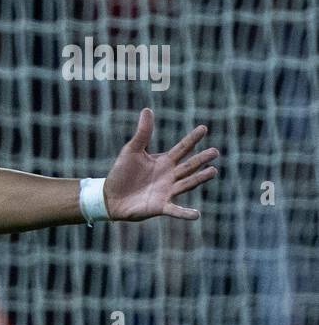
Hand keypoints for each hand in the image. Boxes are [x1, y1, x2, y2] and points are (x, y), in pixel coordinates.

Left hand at [103, 108, 218, 220]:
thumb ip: (142, 133)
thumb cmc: (122, 173)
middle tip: (215, 151)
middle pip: (189, 166)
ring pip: (187, 184)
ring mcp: (167, 191)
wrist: (110, 196)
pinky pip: (175, 210)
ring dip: (199, 179)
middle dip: (201, 159)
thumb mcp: (131, 150)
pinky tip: (196, 214)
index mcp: (164, 162)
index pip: (182, 148)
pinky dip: (185, 213)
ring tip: (213, 171)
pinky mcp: (160, 207)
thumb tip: (147, 110)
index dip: (192, 139)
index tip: (203, 128)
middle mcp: (169, 176)